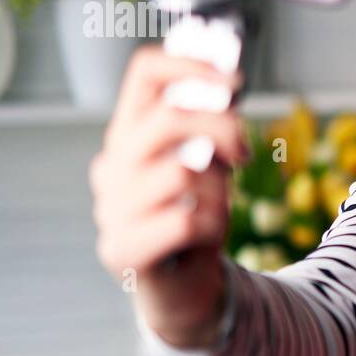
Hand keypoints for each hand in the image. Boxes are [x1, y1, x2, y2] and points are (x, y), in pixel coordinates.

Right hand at [89, 46, 247, 347]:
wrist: (183, 289)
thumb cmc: (196, 215)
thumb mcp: (207, 164)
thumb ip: (210, 127)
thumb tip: (228, 87)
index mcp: (128, 134)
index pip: (144, 74)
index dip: (190, 65)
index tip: (233, 79)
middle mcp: (111, 166)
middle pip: (169, 117)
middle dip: (222, 127)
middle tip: (244, 151)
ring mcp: (110, 209)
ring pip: (183, 173)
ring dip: (218, 189)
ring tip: (215, 205)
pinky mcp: (122, 250)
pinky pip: (188, 220)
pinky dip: (214, 225)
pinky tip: (208, 236)